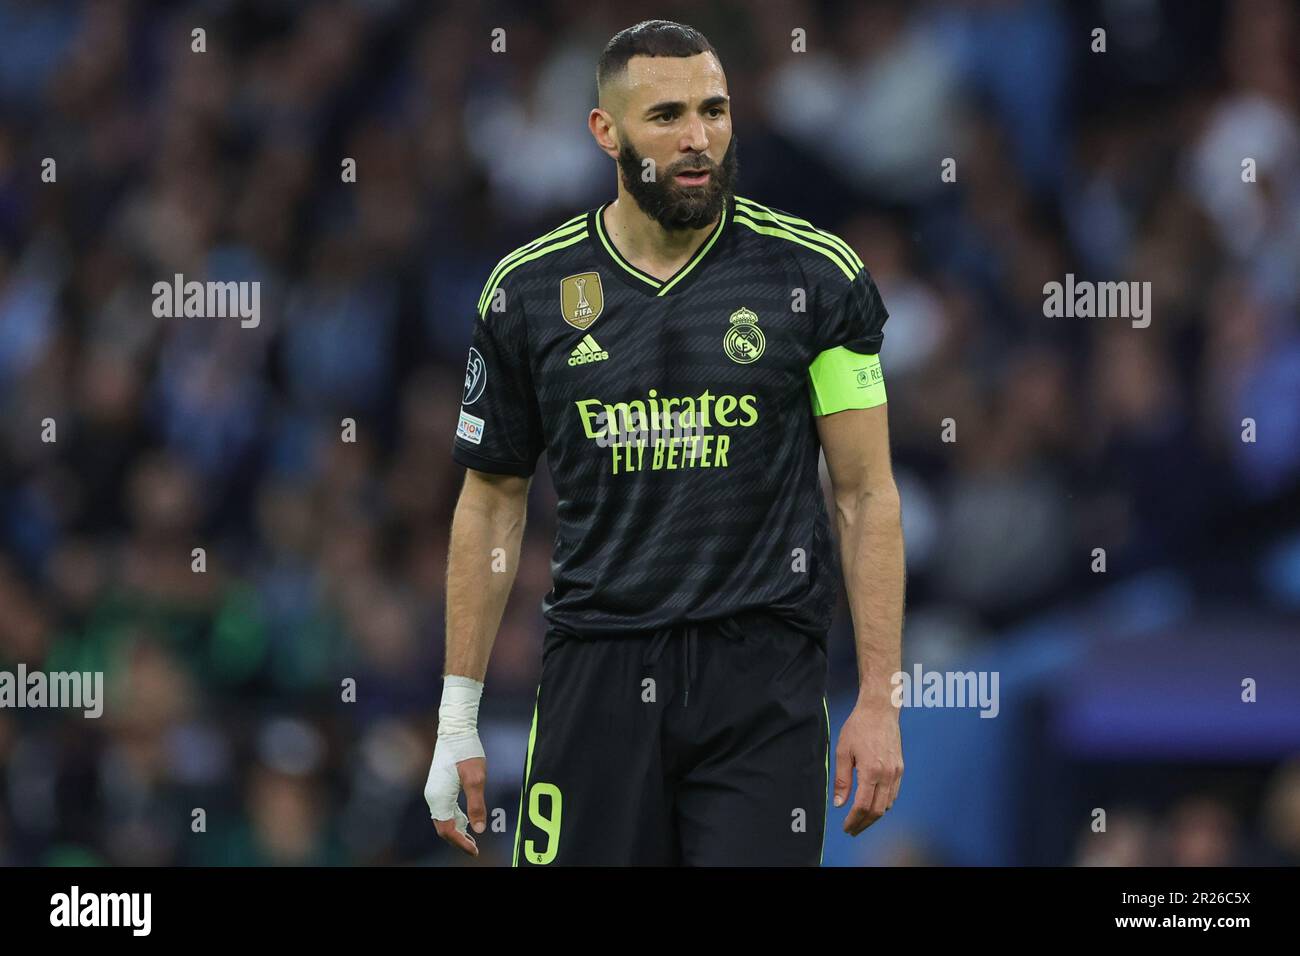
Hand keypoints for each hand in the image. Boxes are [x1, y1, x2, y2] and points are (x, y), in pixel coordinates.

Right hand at [424, 737, 487, 855]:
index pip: (447, 830)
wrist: (455, 730)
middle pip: (443, 827)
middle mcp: (433, 797)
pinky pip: (444, 809)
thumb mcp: (476, 779)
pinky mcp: (438, 786)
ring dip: (457, 830)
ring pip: (443, 819)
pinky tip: (466, 821)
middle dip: (458, 840)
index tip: (476, 850)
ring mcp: (434, 791)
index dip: (461, 843)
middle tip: (475, 849)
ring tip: (472, 839)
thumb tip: (478, 829)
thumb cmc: (466, 751)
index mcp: (439, 797)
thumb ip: (476, 805)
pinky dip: (455, 819)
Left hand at [833, 698, 902, 835]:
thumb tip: (839, 803)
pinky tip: (873, 806)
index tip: (845, 827)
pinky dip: (883, 805)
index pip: (863, 806)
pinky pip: (893, 794)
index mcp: (871, 771)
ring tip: (860, 820)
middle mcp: (887, 775)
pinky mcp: (900, 768)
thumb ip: (842, 780)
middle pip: (877, 810)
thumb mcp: (843, 751)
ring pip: (887, 805)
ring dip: (874, 816)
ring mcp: (896, 772)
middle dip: (864, 823)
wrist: (880, 710)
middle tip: (852, 829)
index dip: (853, 820)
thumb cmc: (858, 727)